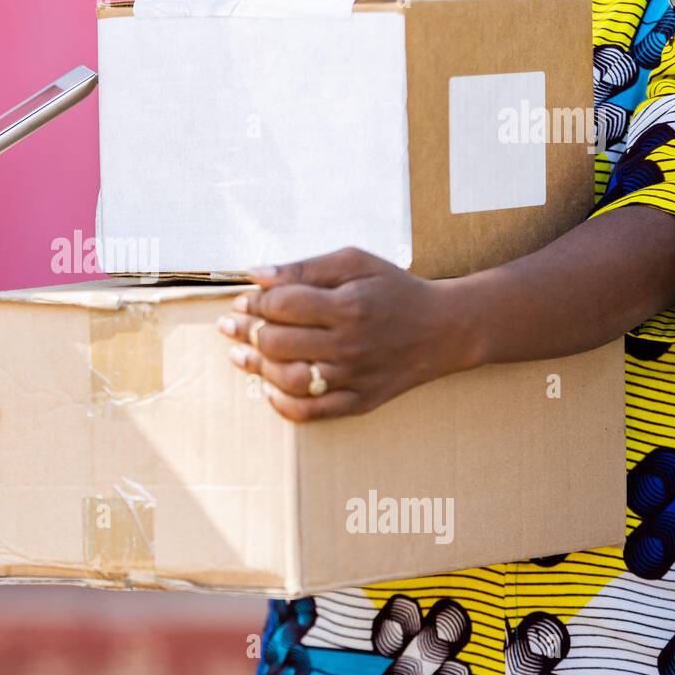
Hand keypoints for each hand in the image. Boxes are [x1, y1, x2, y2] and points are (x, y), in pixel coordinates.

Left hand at [216, 247, 478, 420]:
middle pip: (279, 343)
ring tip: (239, 355)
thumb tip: (257, 275)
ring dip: (256, 367)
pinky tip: (268, 388)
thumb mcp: (355, 262)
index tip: (243, 300)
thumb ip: (306, 268)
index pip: (282, 305)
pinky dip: (283, 403)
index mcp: (347, 306)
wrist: (444, 329)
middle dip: (246, 332)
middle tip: (230, 326)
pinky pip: (311, 411)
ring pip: (288, 379)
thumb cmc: (395, 289)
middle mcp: (349, 344)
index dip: (254, 302)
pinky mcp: (359, 401)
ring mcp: (354, 377)